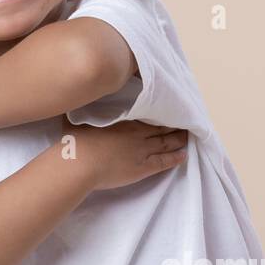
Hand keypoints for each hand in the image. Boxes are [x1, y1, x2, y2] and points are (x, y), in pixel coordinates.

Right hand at [65, 119, 188, 190]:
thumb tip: (83, 95)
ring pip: (166, 143)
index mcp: (125, 120)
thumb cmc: (76, 140)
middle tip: (185, 121)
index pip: (149, 114)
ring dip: (178, 139)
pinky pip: (164, 162)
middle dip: (174, 125)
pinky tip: (183, 155)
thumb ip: (87, 108)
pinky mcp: (142, 168)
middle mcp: (138, 133)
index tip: (168, 109)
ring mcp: (142, 151)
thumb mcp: (81, 117)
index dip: (161, 113)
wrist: (80, 164)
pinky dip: (175, 157)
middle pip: (162, 128)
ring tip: (187, 136)